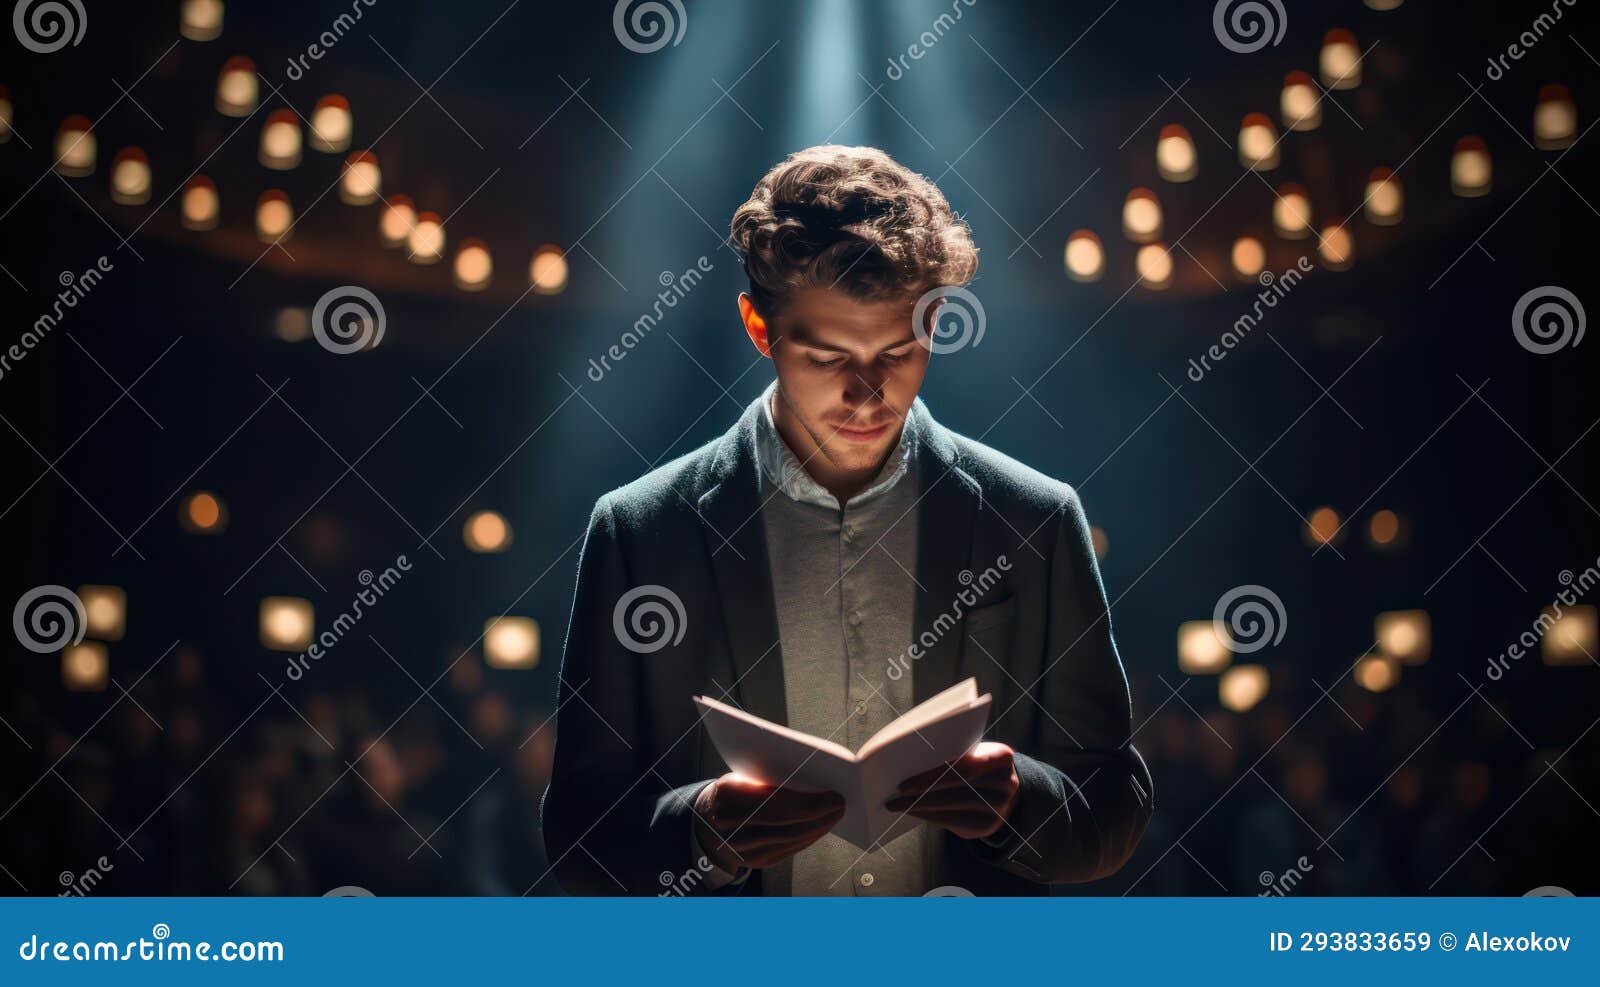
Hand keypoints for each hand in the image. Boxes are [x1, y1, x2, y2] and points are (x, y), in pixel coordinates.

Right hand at [693, 773, 845, 872]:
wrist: (705, 820)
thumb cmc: (731, 791)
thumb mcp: (743, 776)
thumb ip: (770, 778)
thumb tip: (813, 778)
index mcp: (729, 797)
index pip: (776, 805)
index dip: (809, 804)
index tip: (833, 795)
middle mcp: (732, 828)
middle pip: (787, 826)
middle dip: (819, 816)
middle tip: (840, 804)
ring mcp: (743, 850)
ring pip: (790, 842)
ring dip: (818, 828)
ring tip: (835, 814)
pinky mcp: (754, 862)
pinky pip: (788, 851)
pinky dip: (808, 839)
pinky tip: (820, 827)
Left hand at [884, 741, 1019, 839]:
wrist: (1006, 791)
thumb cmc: (977, 766)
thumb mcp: (973, 754)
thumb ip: (953, 755)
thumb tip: (907, 764)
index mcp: (1000, 757)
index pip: (963, 767)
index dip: (932, 776)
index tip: (903, 784)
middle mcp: (1004, 784)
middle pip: (954, 788)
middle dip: (920, 792)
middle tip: (893, 796)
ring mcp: (999, 808)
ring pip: (950, 807)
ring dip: (919, 807)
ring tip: (896, 805)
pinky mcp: (988, 826)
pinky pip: (952, 821)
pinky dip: (928, 816)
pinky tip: (913, 811)